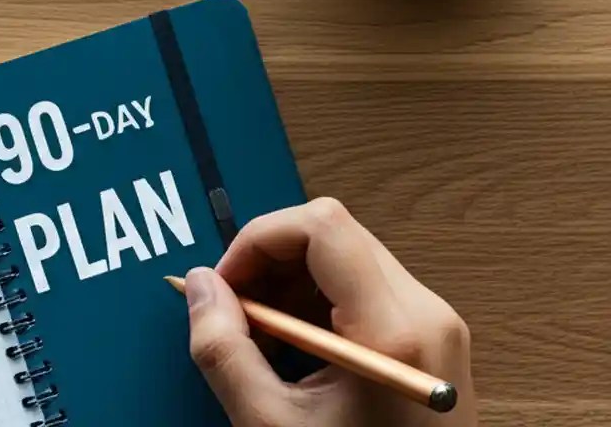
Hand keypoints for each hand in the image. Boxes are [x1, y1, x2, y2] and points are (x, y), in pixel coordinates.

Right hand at [185, 198, 475, 426]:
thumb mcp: (270, 424)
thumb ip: (225, 350)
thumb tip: (200, 285)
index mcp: (391, 330)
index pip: (321, 226)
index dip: (259, 240)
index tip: (224, 284)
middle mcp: (425, 312)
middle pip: (332, 236)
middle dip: (269, 263)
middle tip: (234, 314)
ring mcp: (434, 324)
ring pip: (344, 258)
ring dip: (288, 285)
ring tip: (262, 343)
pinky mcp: (430, 338)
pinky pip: (363, 289)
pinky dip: (315, 305)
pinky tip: (294, 353)